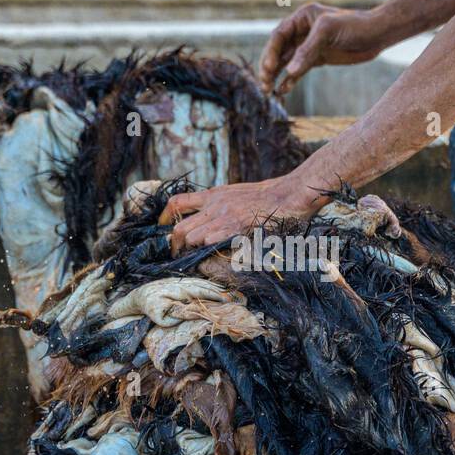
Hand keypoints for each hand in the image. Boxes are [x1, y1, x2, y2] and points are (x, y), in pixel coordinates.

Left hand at [160, 176, 322, 252]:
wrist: (292, 192)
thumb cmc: (271, 197)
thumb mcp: (239, 195)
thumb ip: (223, 206)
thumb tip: (212, 225)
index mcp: (215, 195)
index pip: (178, 202)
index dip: (164, 218)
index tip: (163, 230)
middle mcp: (215, 204)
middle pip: (180, 227)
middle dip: (175, 246)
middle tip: (179, 257)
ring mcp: (225, 215)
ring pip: (191, 236)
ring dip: (190, 252)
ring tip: (194, 262)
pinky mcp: (237, 226)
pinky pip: (212, 240)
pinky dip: (207, 252)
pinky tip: (212, 260)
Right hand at [257, 3, 386, 94]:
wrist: (377, 34)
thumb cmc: (354, 25)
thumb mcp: (327, 32)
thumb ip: (307, 51)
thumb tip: (288, 72)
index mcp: (302, 18)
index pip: (279, 35)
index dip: (270, 52)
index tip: (269, 69)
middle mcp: (302, 31)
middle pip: (278, 49)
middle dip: (269, 66)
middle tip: (264, 83)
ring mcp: (310, 46)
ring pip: (287, 61)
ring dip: (276, 75)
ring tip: (268, 90)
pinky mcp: (318, 59)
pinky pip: (299, 70)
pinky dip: (290, 80)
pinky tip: (283, 90)